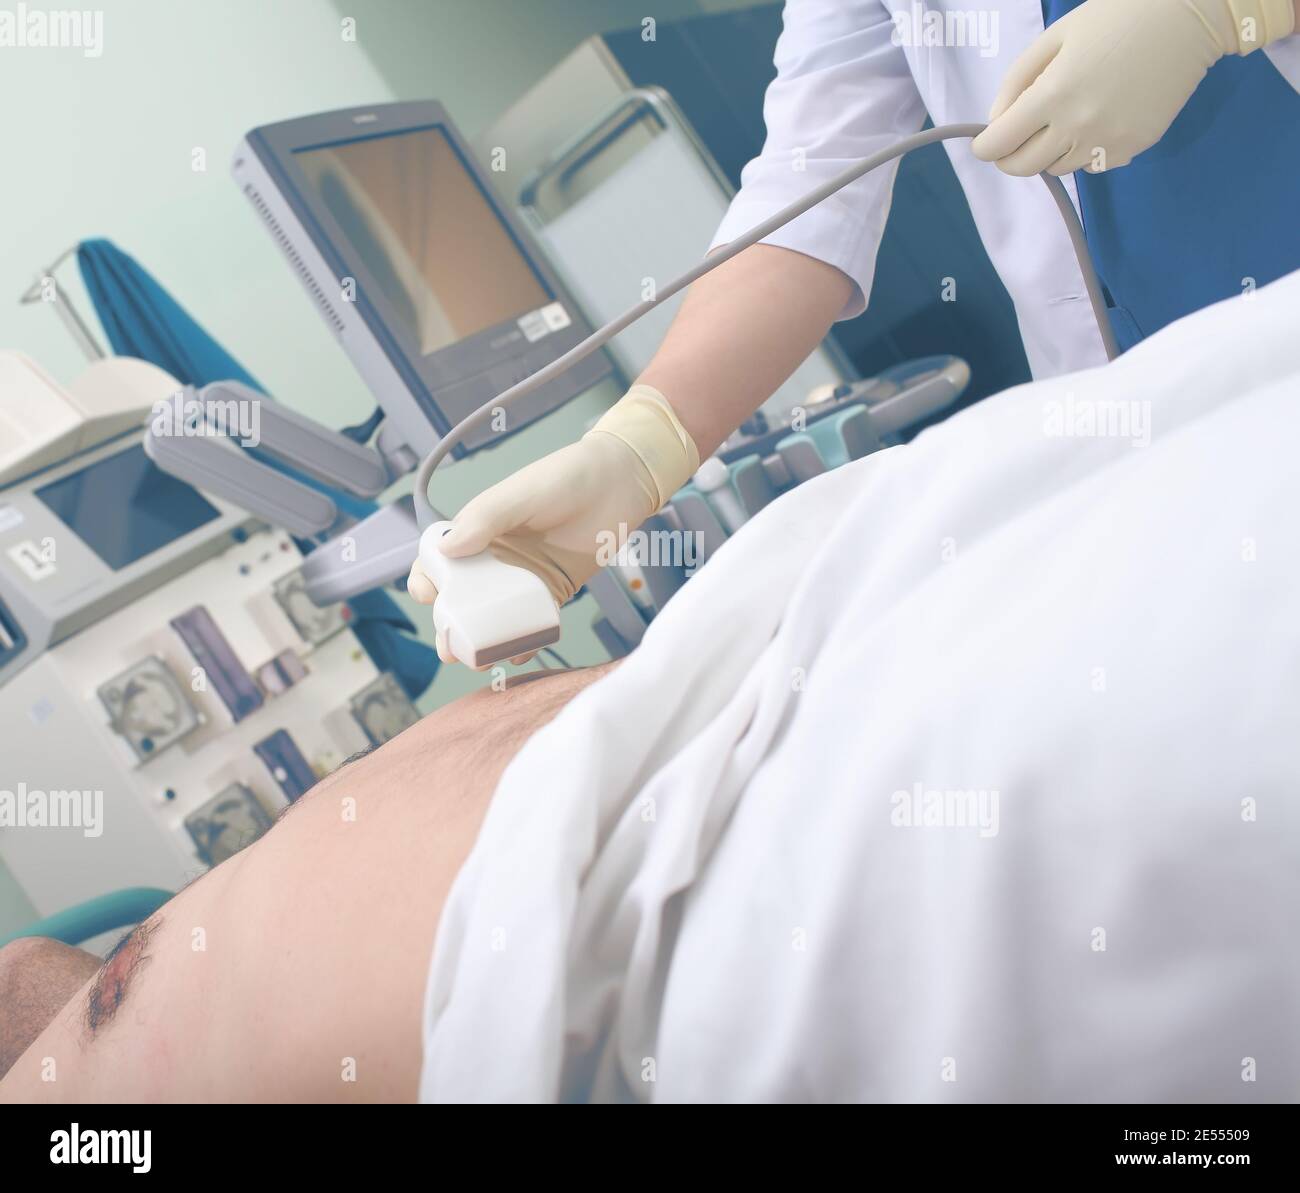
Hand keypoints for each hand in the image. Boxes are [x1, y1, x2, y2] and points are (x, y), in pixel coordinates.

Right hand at [407, 385, 699, 665]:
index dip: (428, 582)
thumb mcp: (519, 494)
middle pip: (462, 599)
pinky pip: (531, 622)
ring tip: (481, 660)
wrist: (620, 484)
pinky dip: (523, 640)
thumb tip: (445, 550)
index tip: (431, 597)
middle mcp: (495, 558)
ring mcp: (523, 578)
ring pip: (494, 617)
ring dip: (484, 641)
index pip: (439, 561)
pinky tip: (520, 653)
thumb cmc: (565, 478)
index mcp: (477, 532)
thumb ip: (484, 520)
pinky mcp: (553, 591)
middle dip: (450, 627)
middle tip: (451, 650)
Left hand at [971, 0, 1295, 176]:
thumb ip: (1017, 82)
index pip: (1000, 144)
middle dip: (1009, 158)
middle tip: (1013, 142)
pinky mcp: (1133, 148)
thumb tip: (996, 123)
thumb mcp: (1054, 38)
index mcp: (1052, 95)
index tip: (985, 143)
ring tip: (1062, 121)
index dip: (986, 147)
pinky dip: (1083, 151)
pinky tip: (1097, 121)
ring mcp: (1107, 141)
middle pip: (1024, 167)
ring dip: (1049, 153)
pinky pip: (1092, 164)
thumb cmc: (1115, 17)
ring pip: (1058, 168)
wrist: (1188, 17)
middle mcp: (1077, 126)